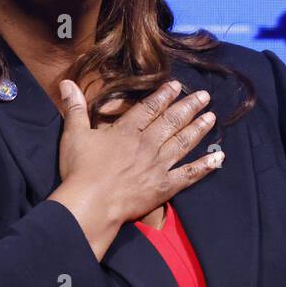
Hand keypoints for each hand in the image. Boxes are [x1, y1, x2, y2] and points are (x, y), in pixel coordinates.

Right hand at [48, 78, 222, 258]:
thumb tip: (67, 82)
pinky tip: (218, 158)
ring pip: (183, 143)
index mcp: (127, 131)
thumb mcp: (73, 134)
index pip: (150, 108)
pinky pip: (189, 175)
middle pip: (172, 121)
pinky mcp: (164, 187)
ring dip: (199, 129)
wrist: (91, 203)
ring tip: (212, 117)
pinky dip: (205, 166)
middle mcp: (147, 144)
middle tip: (205, 96)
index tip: (177, 85)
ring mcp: (159, 165)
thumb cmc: (80, 170)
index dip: (164, 95)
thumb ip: (74, 108)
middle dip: (189, 107)